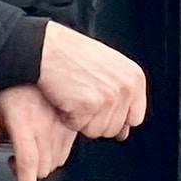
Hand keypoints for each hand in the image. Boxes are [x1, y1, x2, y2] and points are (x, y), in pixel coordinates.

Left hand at [0, 84, 80, 180]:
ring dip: (40, 165)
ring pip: (54, 164)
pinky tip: (42, 145)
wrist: (39, 67)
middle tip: (14, 160)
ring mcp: (62, 128)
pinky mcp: (71, 128)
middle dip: (27, 173)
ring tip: (29, 151)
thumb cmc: (14, 89)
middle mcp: (46, 127)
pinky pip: (65, 155)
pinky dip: (53, 157)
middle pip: (41, 168)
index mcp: (24, 124)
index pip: (28, 161)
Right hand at [35, 22, 148, 139]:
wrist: (45, 47)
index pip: (134, 118)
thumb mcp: (108, 67)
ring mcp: (109, 97)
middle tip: (80, 96)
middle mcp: (126, 88)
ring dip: (80, 119)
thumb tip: (124, 133)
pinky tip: (63, 97)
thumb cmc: (71, 55)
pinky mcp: (89, 105)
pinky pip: (78, 127)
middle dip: (94, 120)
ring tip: (72, 95)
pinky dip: (66, 117)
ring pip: (96, 131)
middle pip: (114, 129)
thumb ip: (121, 94)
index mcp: (135, 78)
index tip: (97, 106)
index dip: (113, 117)